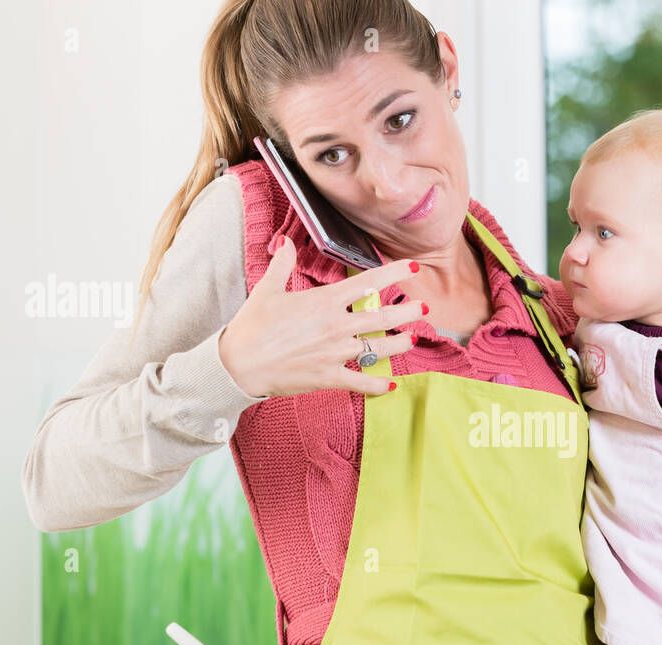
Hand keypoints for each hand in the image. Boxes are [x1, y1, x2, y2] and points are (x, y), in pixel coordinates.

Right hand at [218, 237, 423, 397]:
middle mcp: (337, 326)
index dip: (396, 274)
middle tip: (423, 308)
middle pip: (384, 317)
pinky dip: (380, 386)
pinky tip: (392, 385)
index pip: (370, 282)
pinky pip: (363, 382)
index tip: (413, 269)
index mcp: (325, 301)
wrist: (238, 365)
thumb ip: (282, 264)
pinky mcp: (330, 377)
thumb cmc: (252, 327)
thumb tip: (284, 242)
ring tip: (411, 339)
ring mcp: (336, 353)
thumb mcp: (267, 290)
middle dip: (408, 311)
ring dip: (401, 344)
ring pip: (380, 348)